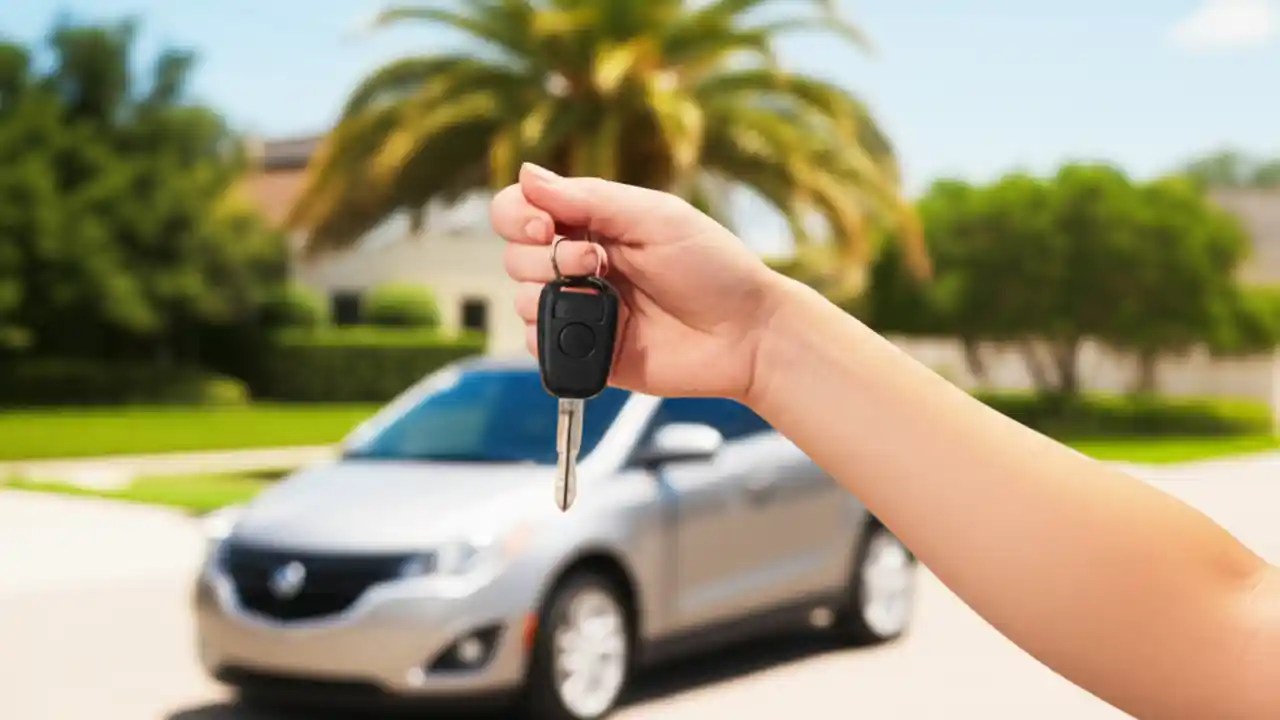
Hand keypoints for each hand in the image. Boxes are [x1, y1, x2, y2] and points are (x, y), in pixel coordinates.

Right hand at [491, 163, 786, 400]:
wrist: (746, 334)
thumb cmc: (714, 268)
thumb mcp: (654, 217)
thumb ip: (589, 198)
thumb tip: (528, 174)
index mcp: (594, 222)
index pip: (522, 209)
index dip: (519, 216)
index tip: (546, 226)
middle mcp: (581, 263)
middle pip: (515, 254)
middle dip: (547, 257)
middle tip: (597, 262)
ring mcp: (582, 309)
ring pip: (522, 299)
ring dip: (552, 295)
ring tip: (605, 298)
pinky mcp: (587, 352)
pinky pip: (538, 347)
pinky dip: (553, 338)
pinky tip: (595, 330)